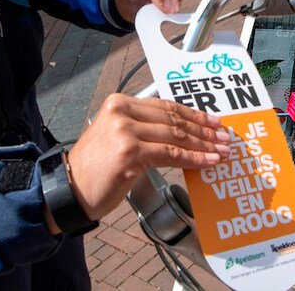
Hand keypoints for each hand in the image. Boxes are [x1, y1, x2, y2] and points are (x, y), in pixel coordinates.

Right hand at [60, 95, 230, 223]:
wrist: (70, 190)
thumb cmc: (95, 168)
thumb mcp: (116, 136)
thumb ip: (143, 127)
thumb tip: (181, 131)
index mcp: (119, 103)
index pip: (165, 106)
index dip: (193, 114)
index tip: (213, 122)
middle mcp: (122, 112)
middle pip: (173, 119)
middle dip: (203, 130)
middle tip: (224, 137)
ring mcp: (125, 131)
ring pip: (176, 136)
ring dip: (204, 145)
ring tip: (222, 151)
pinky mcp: (130, 153)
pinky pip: (171, 154)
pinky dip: (194, 158)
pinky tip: (208, 162)